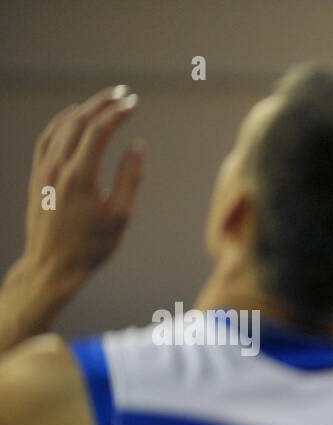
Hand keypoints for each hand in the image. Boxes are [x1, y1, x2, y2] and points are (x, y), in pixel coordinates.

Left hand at [25, 85, 144, 291]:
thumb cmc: (92, 246)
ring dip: (83, 110)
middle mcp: (58, 167)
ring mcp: (43, 170)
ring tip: (103, 102)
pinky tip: (73, 118)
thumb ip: (130, 178)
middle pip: (79, 121)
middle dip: (101, 103)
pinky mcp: (36, 176)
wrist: (53, 265)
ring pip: (61, 127)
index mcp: (81, 176)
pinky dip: (61, 123)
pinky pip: (47, 139)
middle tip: (122, 94)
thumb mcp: (121, 216)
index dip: (118, 113)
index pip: (99, 131)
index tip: (134, 104)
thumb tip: (137, 146)